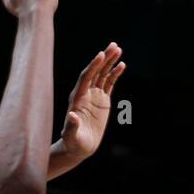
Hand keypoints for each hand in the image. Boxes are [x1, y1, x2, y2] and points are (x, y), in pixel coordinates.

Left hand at [57, 43, 124, 162]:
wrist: (79, 147)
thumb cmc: (73, 142)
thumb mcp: (71, 135)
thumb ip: (71, 126)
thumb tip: (72, 116)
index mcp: (77, 98)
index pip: (86, 78)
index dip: (93, 66)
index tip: (100, 55)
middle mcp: (85, 93)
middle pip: (95, 71)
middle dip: (104, 58)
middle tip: (113, 45)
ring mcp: (94, 95)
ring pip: (103, 74)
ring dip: (110, 62)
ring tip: (118, 49)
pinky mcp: (102, 100)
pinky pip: (109, 83)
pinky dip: (115, 74)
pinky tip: (122, 64)